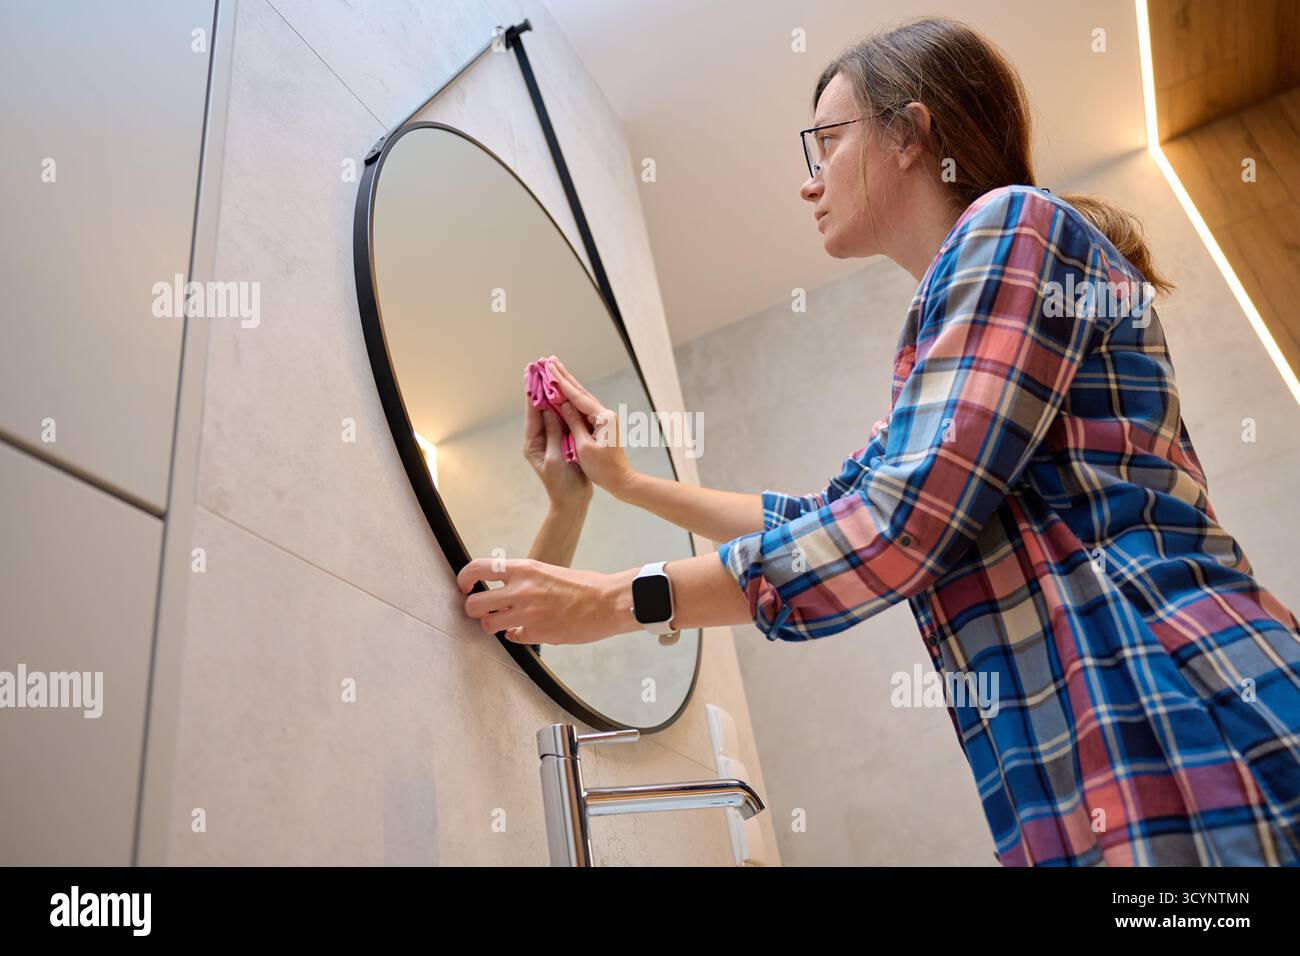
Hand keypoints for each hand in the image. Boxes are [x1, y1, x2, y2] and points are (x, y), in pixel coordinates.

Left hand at [457, 557, 627, 644]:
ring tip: (505, 622)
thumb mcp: (547, 573)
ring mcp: (527, 614)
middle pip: (474, 604)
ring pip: (488, 625)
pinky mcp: (536, 634)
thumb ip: (522, 581)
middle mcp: (521, 590)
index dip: (463, 579)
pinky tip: (530, 630)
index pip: (478, 568)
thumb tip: (500, 594)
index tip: (464, 587)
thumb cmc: (583, 586)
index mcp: (524, 569)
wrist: (608, 602)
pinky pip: (512, 637)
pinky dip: (517, 636)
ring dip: (493, 626)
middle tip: (482, 611)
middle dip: (473, 610)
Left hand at [523, 365, 591, 511]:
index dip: (532, 390)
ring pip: (551, 411)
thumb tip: (548, 409)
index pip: (532, 411)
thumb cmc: (562, 483)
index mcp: (533, 442)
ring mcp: (551, 439)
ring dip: (551, 392)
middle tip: (539, 364)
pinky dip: (563, 405)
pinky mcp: (562, 441)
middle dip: (540, 386)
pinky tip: (566, 392)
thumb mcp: (555, 457)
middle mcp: (539, 438)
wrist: (573, 501)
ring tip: (551, 372)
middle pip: (539, 407)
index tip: (531, 372)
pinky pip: (562, 419)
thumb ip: (553, 432)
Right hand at [543, 356, 636, 496]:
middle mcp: (605, 414)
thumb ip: (574, 422)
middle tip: (550, 360)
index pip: (578, 397)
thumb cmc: (603, 468)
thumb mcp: (583, 446)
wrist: (621, 480)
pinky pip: (583, 408)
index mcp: (602, 418)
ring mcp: (604, 418)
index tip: (549, 369)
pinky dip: (572, 398)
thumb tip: (563, 403)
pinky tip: (564, 391)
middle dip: (564, 376)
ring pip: (582, 398)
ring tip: (555, 369)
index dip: (562, 383)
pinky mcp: (601, 425)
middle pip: (581, 392)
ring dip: (568, 384)